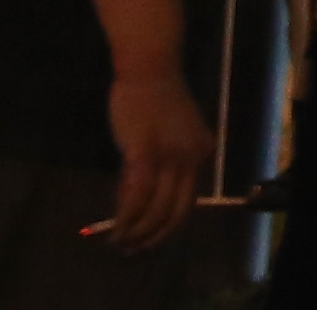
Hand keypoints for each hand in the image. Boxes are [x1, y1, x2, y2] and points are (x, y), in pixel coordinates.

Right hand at [91, 63, 210, 249]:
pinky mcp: (144, 152)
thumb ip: (161, 164)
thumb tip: (137, 202)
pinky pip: (135, 194)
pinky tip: (114, 226)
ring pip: (154, 208)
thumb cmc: (154, 98)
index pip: (187, 202)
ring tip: (118, 241)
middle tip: (132, 250)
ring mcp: (169, 156)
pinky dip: (125, 215)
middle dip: (153, 237)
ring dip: (135, 231)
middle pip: (176, 212)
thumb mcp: (169, 134)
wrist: (149, 67)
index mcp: (202, 152)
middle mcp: (191, 157)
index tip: (149, 240)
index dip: (166, 227)